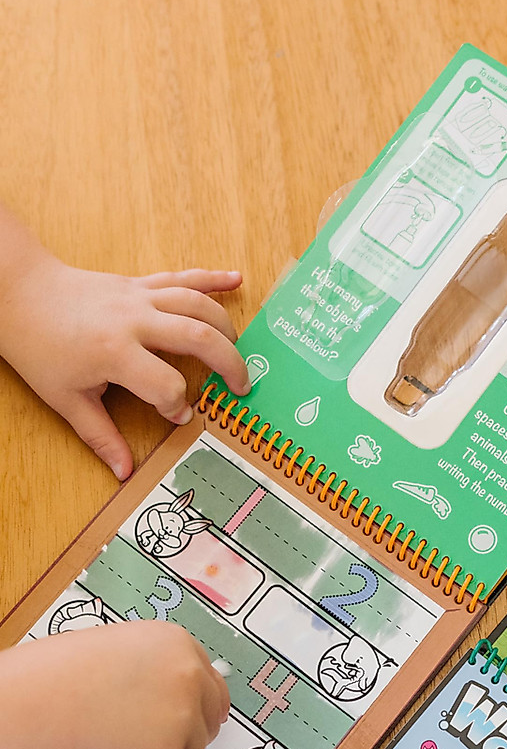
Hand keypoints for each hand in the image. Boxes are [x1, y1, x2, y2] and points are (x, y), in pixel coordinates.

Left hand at [0, 253, 249, 479]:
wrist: (17, 292)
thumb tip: (123, 470)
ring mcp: (139, 298)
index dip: (177, 406)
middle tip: (240, 388)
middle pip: (200, 337)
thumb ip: (100, 435)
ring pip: (198, 306)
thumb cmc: (37, 345)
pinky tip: (236, 279)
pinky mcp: (139, 284)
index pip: (166, 384)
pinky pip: (182, 278)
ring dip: (227, 328)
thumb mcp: (65, 398)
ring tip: (241, 352)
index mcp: (114, 351)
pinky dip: (212, 278)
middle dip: (228, 365)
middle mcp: (134, 320)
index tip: (176, 416)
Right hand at [0, 621, 229, 748]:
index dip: (201, 703)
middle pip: (210, 717)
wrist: (39, 708)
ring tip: (120, 743)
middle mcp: (188, 677)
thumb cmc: (60, 679)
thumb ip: (154, 667)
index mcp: (176, 645)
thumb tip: (170, 687)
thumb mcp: (118, 649)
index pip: (210, 680)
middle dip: (188, 733)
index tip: (199, 713)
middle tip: (155, 740)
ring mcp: (182, 717)